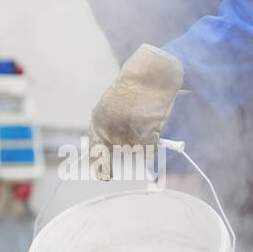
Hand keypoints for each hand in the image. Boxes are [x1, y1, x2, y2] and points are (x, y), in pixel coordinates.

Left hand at [88, 44, 183, 179]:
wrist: (149, 75)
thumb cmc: (135, 87)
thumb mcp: (112, 106)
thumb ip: (110, 126)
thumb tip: (113, 149)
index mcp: (98, 122)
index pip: (96, 152)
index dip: (101, 167)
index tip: (105, 176)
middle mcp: (109, 132)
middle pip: (122, 154)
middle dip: (132, 148)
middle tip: (139, 133)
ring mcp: (125, 135)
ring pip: (138, 153)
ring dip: (146, 141)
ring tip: (147, 118)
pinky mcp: (142, 136)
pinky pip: (151, 151)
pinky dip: (156, 141)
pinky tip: (154, 123)